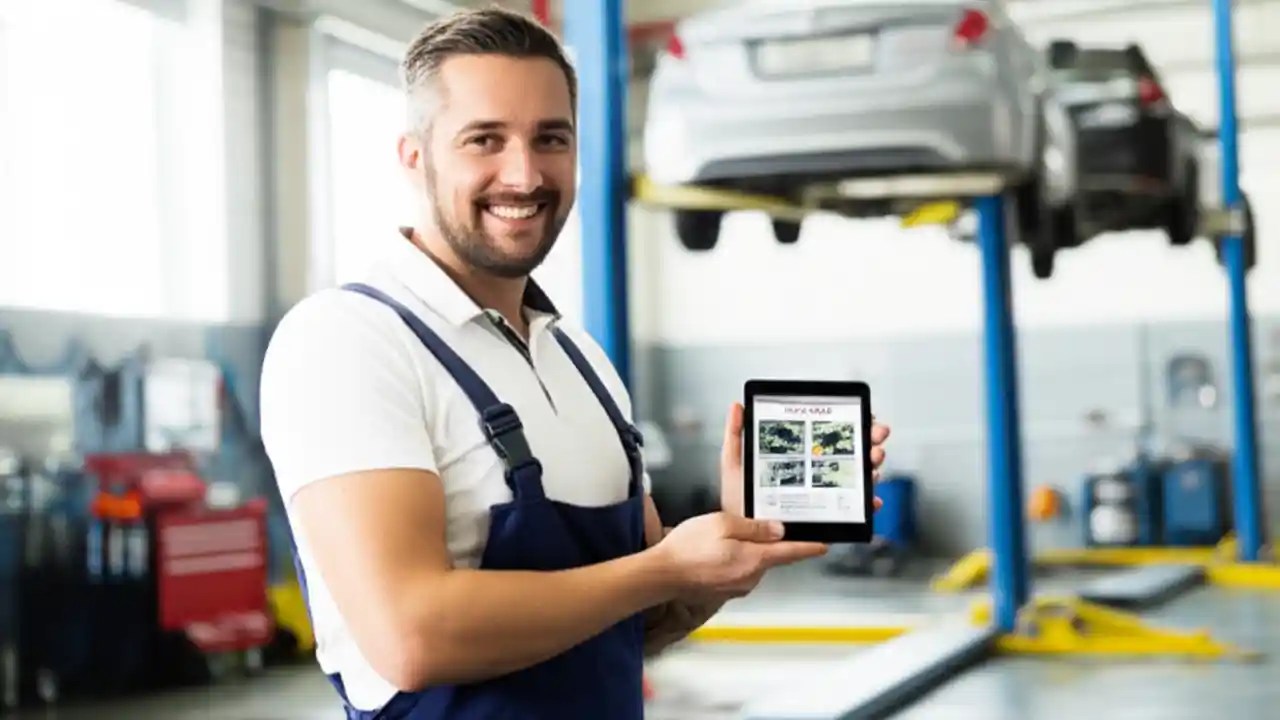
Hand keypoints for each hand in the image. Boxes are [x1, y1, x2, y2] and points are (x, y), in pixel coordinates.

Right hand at [654, 512, 827, 597]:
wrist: (661, 575)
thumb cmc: (688, 548)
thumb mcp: (722, 523)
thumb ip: (753, 527)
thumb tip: (777, 530)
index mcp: (754, 560)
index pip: (790, 553)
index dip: (809, 547)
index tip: (823, 545)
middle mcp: (750, 578)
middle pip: (770, 557)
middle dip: (766, 542)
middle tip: (752, 525)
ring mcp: (736, 587)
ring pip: (752, 564)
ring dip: (745, 551)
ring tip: (722, 537)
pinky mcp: (723, 591)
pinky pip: (737, 571)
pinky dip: (733, 560)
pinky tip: (715, 551)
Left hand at [718, 403, 894, 514]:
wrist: (742, 539)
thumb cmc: (740, 503)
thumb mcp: (735, 465)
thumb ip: (736, 435)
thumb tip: (737, 407)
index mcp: (799, 457)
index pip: (829, 435)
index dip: (851, 423)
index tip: (863, 414)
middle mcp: (817, 474)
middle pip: (852, 452)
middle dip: (870, 440)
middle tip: (876, 435)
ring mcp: (825, 495)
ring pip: (859, 476)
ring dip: (873, 466)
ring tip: (873, 461)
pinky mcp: (829, 518)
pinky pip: (855, 511)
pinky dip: (868, 504)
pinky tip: (871, 500)